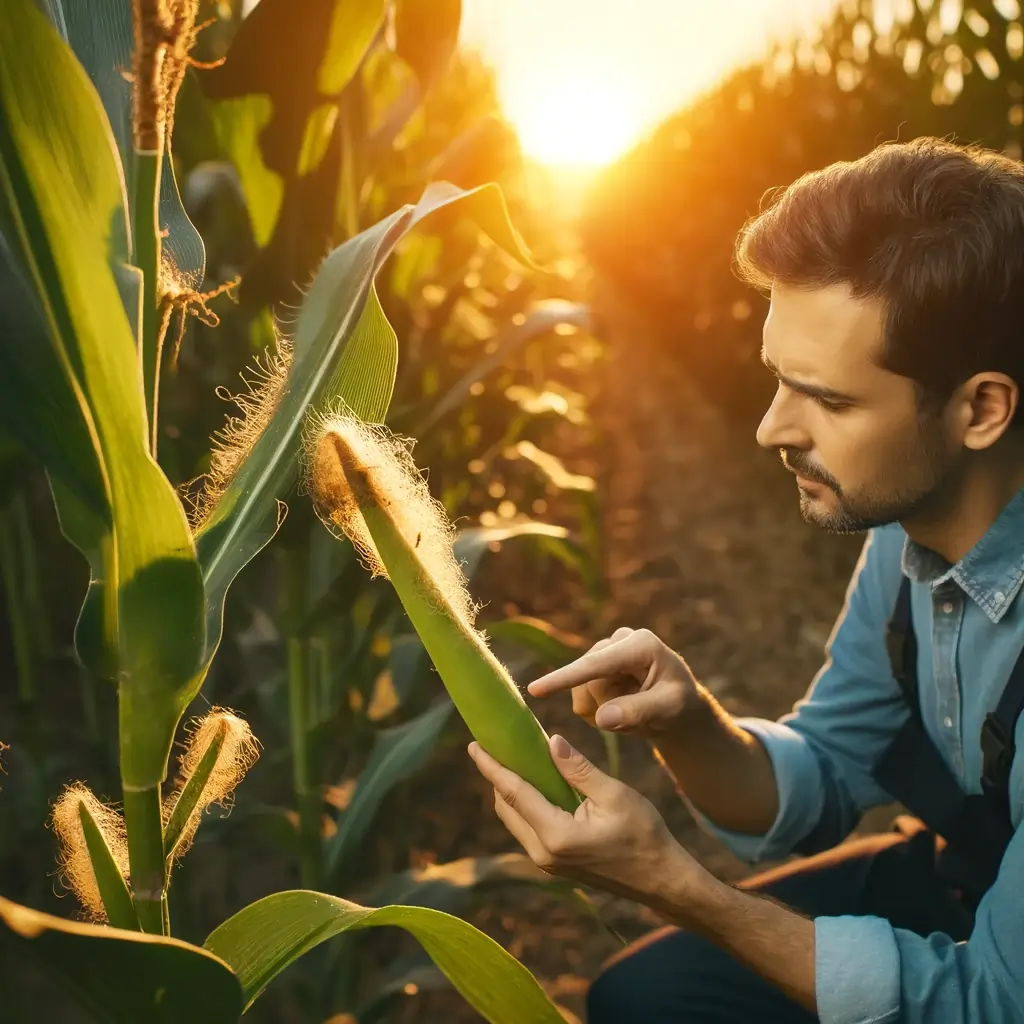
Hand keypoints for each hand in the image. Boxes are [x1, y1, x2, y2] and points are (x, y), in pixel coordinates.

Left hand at [467, 733, 697, 901]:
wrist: (661, 880)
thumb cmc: (644, 834)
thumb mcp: (614, 795)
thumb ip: (577, 769)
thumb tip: (550, 742)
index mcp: (556, 835)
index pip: (514, 793)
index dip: (492, 767)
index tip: (474, 744)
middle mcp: (543, 853)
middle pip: (506, 807)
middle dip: (496, 776)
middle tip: (493, 744)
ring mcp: (547, 862)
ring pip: (514, 819)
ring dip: (509, 790)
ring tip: (510, 758)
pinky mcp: (554, 863)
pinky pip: (527, 828)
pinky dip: (523, 804)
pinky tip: (531, 782)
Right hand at [527, 627, 697, 736]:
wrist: (678, 706)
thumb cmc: (678, 704)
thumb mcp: (668, 710)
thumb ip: (637, 711)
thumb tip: (603, 717)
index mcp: (640, 644)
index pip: (596, 664)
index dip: (564, 678)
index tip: (535, 690)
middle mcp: (619, 639)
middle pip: (589, 680)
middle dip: (607, 705)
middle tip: (636, 717)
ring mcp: (606, 649)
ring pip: (582, 688)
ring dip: (602, 708)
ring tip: (631, 712)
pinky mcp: (597, 662)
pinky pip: (580, 693)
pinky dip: (596, 709)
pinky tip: (618, 708)